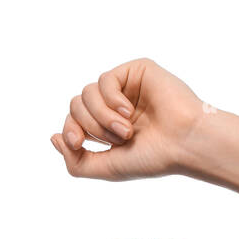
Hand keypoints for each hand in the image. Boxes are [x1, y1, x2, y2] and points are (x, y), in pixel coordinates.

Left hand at [50, 58, 205, 181]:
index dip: (70, 131)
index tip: (78, 144)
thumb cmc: (153, 158)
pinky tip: (130, 112)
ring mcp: (125, 87)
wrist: (184, 144)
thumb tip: (54, 139)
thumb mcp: (108, 168)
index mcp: (109, 127)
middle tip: (117, 139)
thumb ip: (77, 162)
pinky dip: (112, 100)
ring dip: (102, 117)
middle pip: (76, 105)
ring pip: (87, 93)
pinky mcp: (136, 71)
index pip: (74, 121)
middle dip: (91, 126)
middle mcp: (115, 105)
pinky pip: (105, 80)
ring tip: (127, 130)